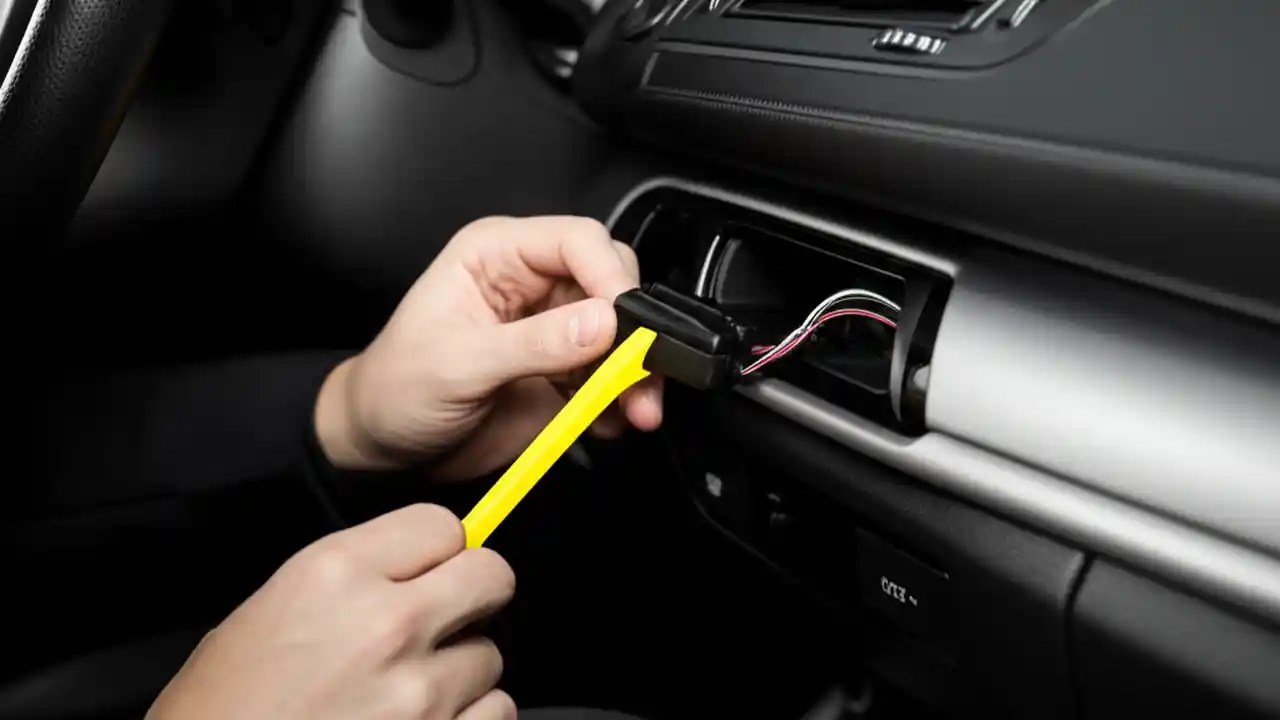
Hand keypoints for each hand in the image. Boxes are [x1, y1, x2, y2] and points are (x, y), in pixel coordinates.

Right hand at [147, 505, 515, 719]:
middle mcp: (387, 624)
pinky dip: (471, 719)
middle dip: (474, 596)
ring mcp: (419, 694)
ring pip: (492, 655)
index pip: (443, 525)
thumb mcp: (268, 612)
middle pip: (491, 577)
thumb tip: (422, 571)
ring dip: (463, 672)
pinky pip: (497, 712)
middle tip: (445, 621)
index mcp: (336, 574)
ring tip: (410, 692)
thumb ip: (355, 579)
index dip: (440, 549)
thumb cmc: (224, 710)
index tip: (429, 570)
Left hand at [315, 216, 662, 475]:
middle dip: (634, 328)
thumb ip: (532, 344)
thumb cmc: (395, 389)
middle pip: (611, 282)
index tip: (629, 321)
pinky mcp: (564, 374)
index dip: (611, 275)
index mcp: (497, 255)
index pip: (576, 241)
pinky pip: (612, 378)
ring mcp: (552, 330)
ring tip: (636, 411)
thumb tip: (601, 323)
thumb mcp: (458, 364)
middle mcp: (532, 284)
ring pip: (622, 335)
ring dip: (636, 374)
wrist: (382, 448)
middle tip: (640, 372)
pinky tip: (609, 423)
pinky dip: (621, 402)